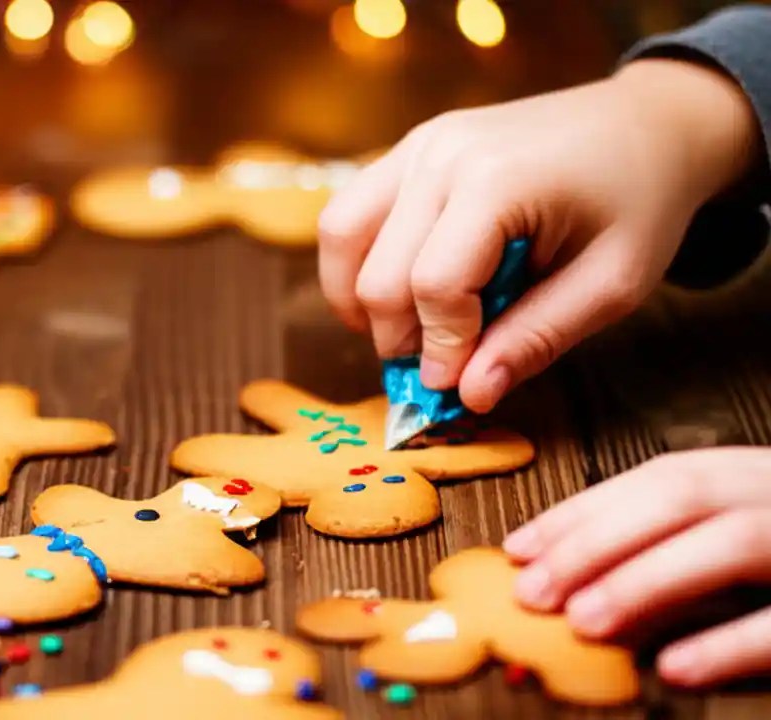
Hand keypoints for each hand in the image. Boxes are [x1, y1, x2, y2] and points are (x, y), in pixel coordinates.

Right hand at [318, 59, 758, 411]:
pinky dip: (355, 263)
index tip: (457, 387)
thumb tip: (469, 396)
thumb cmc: (640, 201)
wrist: (646, 123)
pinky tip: (388, 295)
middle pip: (381, 271)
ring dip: (358, 300)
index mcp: (499, 180)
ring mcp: (419, 144)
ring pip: (341, 235)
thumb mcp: (612, 284)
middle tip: (437, 369)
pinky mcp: (410, 149)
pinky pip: (349, 211)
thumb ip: (536, 339)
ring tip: (398, 335)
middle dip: (400, 336)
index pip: (434, 284)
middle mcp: (443, 154)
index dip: (440, 348)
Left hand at [503, 447, 770, 686]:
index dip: (581, 512)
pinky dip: (727, 644)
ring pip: (730, 544)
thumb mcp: (744, 540)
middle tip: (534, 591)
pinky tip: (674, 667)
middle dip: (593, 543)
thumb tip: (581, 585)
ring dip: (643, 581)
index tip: (518, 548)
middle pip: (679, 499)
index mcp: (756, 475)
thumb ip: (675, 554)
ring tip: (582, 622)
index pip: (658, 479)